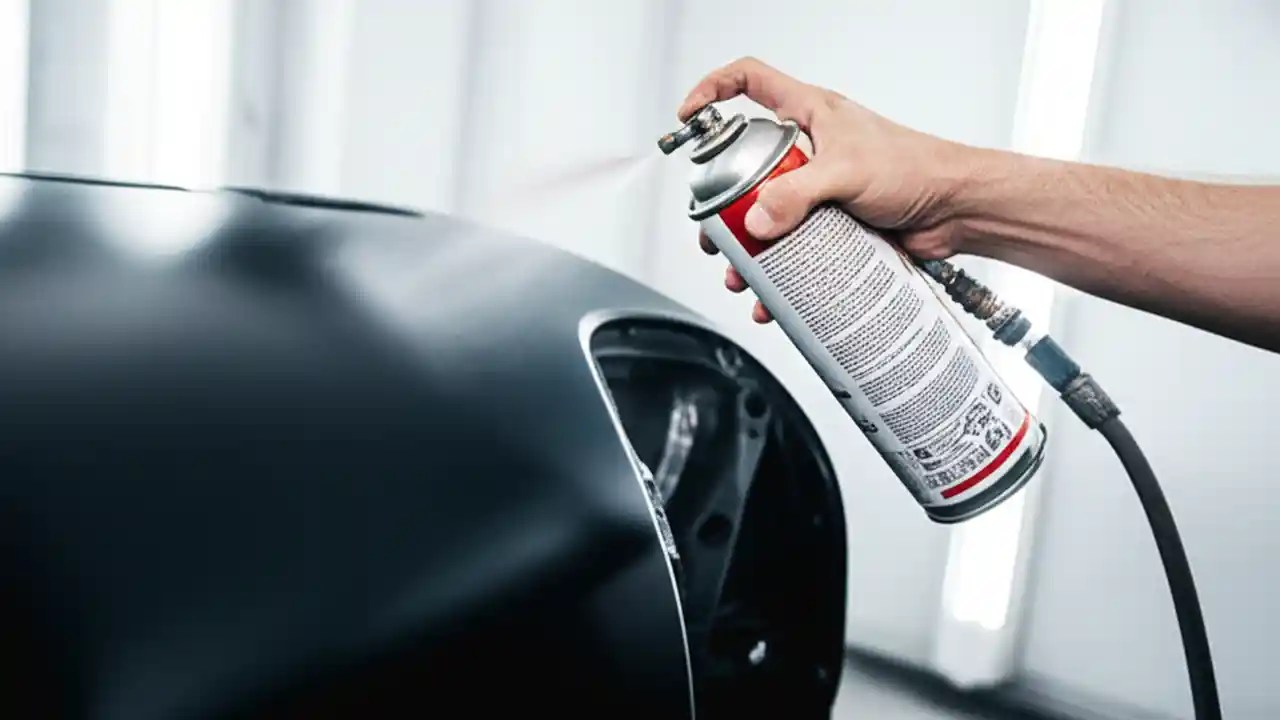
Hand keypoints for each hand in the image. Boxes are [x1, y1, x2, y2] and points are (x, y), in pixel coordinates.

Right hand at [678, 57, 983, 322]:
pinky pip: (791, 248)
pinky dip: (777, 275)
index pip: (750, 82)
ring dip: (746, 249)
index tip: (688, 117)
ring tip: (740, 274)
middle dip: (722, 202)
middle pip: (746, 165)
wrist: (955, 211)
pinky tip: (772, 297)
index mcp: (809, 114)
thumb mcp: (847, 172)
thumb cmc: (916, 169)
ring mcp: (818, 189)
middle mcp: (809, 149)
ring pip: (765, 215)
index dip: (713, 91)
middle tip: (712, 230)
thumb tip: (755, 221)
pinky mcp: (830, 226)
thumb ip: (797, 194)